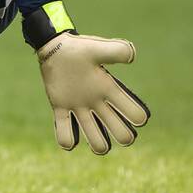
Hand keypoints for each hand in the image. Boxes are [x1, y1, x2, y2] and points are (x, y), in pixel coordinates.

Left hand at [23, 2, 149, 154]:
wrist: (54, 48)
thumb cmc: (78, 49)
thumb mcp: (98, 49)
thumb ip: (117, 51)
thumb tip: (132, 57)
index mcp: (109, 90)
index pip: (133, 111)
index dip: (138, 117)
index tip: (137, 117)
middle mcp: (97, 102)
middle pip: (120, 131)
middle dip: (122, 137)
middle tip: (117, 133)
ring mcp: (79, 107)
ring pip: (95, 137)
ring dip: (97, 144)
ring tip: (95, 143)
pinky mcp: (60, 108)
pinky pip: (64, 132)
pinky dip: (66, 140)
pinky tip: (69, 140)